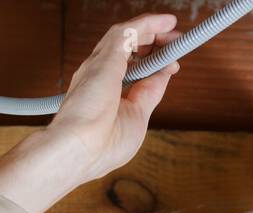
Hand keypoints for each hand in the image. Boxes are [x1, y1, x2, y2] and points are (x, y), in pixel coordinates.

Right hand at [0, 12, 181, 212]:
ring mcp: (99, 66)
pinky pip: (128, 32)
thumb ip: (147, 95)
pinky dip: (148, 23)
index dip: (154, 63)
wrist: (79, 150)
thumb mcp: (136, 119)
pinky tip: (165, 22)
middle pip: (128, 49)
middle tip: (174, 40)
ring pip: (126, 35)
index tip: (171, 64)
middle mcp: (98, 76)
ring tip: (171, 27)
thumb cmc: (102, 147)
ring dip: (151, 29)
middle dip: (153, 41)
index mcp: (104, 95)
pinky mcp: (105, 58)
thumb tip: (163, 76)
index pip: (132, 69)